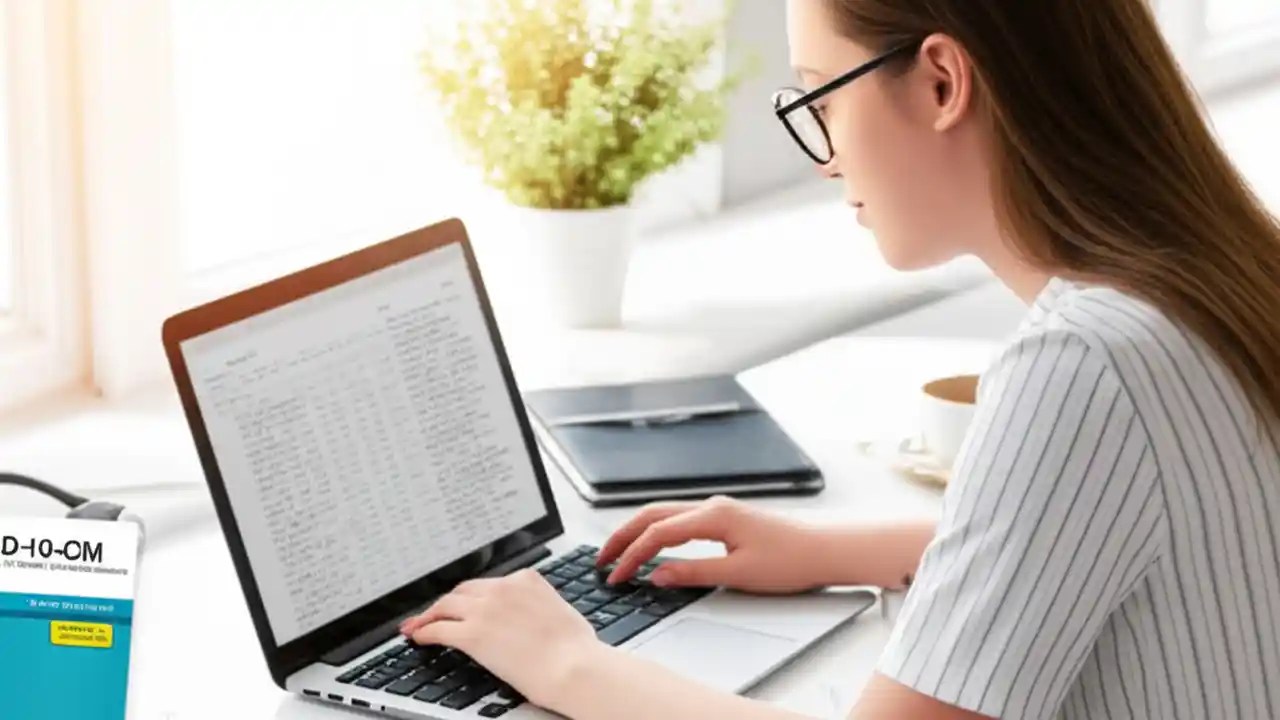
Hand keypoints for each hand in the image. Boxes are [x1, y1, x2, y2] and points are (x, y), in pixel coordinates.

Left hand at [398, 569, 601, 708]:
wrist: (574, 667)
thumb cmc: (576, 648)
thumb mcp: (559, 611)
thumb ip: (538, 606)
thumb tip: (532, 617)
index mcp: (526, 580)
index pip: (490, 584)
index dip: (472, 596)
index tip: (465, 603)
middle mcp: (503, 588)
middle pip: (464, 590)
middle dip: (447, 602)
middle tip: (435, 612)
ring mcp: (485, 610)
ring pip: (446, 605)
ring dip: (429, 615)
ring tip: (418, 624)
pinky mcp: (472, 634)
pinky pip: (439, 629)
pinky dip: (424, 631)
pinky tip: (419, 637)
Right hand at [597, 496, 821, 593]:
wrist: (825, 550)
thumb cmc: (791, 561)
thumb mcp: (739, 575)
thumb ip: (693, 573)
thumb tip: (656, 575)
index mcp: (713, 516)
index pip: (658, 533)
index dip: (632, 555)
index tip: (615, 577)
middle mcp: (712, 506)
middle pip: (653, 515)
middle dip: (623, 536)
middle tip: (601, 559)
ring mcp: (718, 510)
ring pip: (665, 514)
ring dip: (638, 531)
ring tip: (617, 552)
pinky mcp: (725, 519)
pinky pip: (680, 520)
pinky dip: (657, 531)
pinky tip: (652, 546)